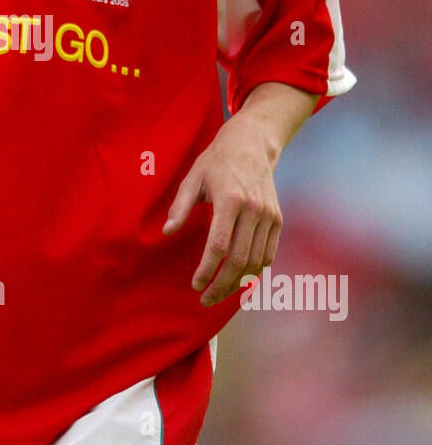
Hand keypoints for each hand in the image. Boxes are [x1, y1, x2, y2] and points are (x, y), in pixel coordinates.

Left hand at [162, 112, 282, 306]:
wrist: (252, 144)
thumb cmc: (217, 162)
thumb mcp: (192, 178)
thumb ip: (180, 207)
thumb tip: (167, 232)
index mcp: (230, 199)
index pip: (219, 246)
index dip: (207, 270)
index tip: (195, 285)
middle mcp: (253, 210)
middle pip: (239, 260)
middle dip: (222, 285)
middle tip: (205, 299)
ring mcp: (269, 216)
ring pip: (256, 262)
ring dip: (238, 283)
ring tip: (219, 293)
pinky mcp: (277, 220)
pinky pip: (268, 254)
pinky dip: (255, 271)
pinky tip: (239, 279)